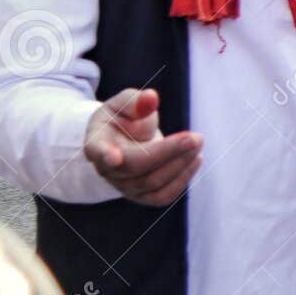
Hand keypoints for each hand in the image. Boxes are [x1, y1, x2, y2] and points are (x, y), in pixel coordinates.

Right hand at [82, 88, 201, 206]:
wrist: (126, 140)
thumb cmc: (124, 118)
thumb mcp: (125, 103)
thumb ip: (136, 100)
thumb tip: (151, 98)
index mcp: (97, 143)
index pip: (97, 151)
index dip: (105, 155)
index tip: (115, 158)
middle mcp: (107, 169)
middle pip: (136, 166)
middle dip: (169, 152)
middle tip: (196, 137)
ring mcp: (123, 185)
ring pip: (152, 182)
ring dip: (180, 164)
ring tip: (198, 142)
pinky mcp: (141, 195)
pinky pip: (161, 196)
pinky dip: (182, 180)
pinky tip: (196, 160)